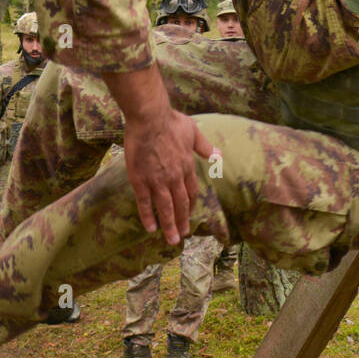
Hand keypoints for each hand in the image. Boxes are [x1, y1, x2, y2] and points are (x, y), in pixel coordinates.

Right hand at [122, 107, 213, 245]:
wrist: (150, 117)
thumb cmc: (171, 121)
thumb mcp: (193, 131)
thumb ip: (204, 146)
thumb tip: (218, 154)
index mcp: (187, 166)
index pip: (192, 191)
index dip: (191, 206)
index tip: (190, 216)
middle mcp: (175, 176)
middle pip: (180, 204)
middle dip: (182, 222)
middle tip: (182, 236)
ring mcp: (157, 179)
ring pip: (165, 208)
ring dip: (169, 225)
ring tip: (171, 240)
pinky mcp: (141, 179)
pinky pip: (145, 202)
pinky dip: (148, 216)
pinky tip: (150, 228)